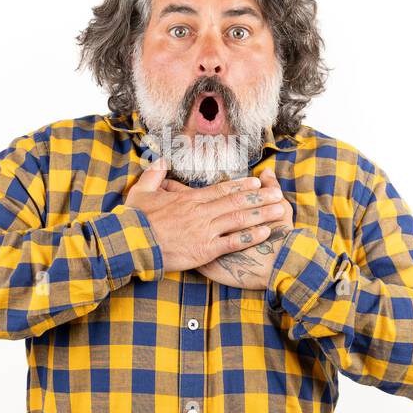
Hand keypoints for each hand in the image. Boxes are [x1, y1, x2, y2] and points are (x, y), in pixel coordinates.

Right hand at [123, 156, 287, 273]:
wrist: (132, 244)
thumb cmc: (135, 220)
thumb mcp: (141, 192)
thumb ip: (153, 175)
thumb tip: (160, 161)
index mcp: (189, 199)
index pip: (221, 189)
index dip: (242, 186)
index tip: (257, 182)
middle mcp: (202, 212)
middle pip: (236, 201)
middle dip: (260, 197)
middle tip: (279, 193)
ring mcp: (205, 231)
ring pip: (239, 218)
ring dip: (261, 213)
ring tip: (279, 210)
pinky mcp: (205, 250)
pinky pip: (233, 242)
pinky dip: (250, 236)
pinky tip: (265, 232)